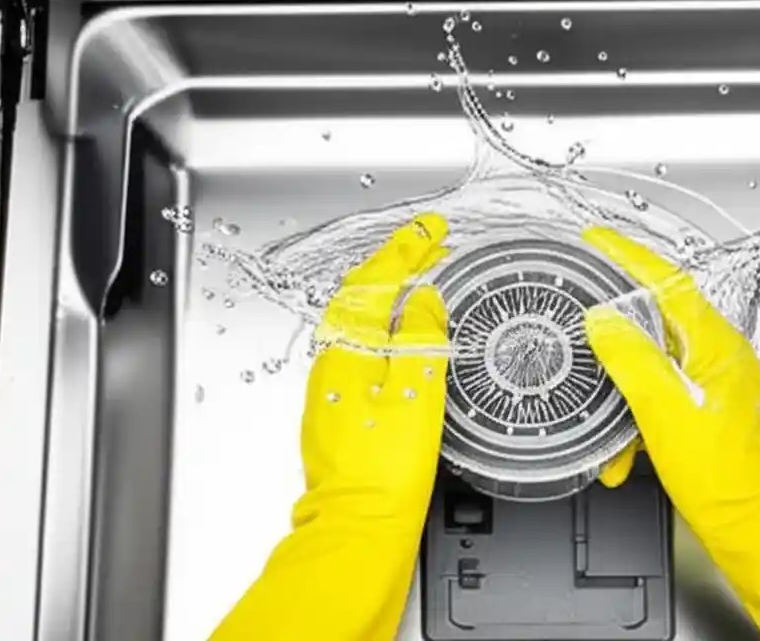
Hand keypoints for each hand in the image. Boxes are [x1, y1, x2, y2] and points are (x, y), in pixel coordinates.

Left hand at [213, 213, 449, 640]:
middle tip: (427, 244)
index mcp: (348, 349)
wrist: (357, 529)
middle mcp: (330, 363)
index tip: (430, 230)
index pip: (376, 280)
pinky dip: (382, 328)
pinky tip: (399, 337)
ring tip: (417, 279)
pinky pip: (359, 349)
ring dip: (387, 294)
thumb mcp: (418, 394)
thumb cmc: (384, 473)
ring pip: (357, 321)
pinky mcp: (337, 412)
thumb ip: (422, 338)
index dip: (405, 249)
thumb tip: (424, 301)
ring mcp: (329, 388)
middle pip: (360, 296)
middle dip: (394, 264)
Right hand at [582, 226, 759, 639]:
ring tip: (602, 433)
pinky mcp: (716, 419)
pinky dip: (639, 426)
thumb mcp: (664, 413)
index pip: (667, 281)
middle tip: (579, 321)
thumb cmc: (727, 480)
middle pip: (658, 322)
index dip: (626, 256)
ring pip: (657, 370)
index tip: (595, 240)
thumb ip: (631, 359)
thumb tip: (602, 319)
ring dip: (623, 398)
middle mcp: (723, 359)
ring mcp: (721, 389)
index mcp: (716, 345)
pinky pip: (667, 404)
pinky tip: (623, 460)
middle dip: (614, 334)